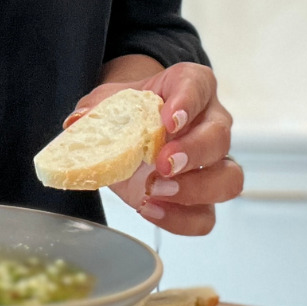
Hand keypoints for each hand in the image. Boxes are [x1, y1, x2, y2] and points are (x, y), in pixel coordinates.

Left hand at [63, 62, 240, 235]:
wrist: (130, 132)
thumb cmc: (128, 111)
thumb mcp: (108, 102)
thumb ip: (95, 109)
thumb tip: (77, 122)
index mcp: (190, 87)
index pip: (199, 86)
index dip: (188, 102)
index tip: (169, 120)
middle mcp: (211, 123)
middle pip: (220, 136)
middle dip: (194, 152)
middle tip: (162, 164)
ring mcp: (213, 163)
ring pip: (229, 178)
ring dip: (196, 189)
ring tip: (155, 190)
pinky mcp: (202, 198)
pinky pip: (206, 216)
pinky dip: (180, 220)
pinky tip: (150, 209)